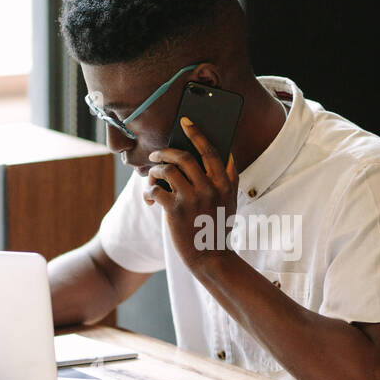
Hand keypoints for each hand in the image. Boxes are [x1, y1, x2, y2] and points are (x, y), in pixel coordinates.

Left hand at [143, 117, 238, 269]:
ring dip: (155, 171)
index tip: (185, 121)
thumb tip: (223, 153)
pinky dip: (149, 191)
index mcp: (225, 183)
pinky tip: (150, 198)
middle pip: (184, 156)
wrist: (211, 258)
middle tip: (156, 154)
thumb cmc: (216, 227)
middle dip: (166, 152)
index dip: (197, 133)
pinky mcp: (176, 211)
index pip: (210, 150)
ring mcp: (193, 198)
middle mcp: (210, 187)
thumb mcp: (229, 201)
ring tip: (152, 177)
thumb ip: (228, 178)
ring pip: (168, 170)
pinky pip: (156, 189)